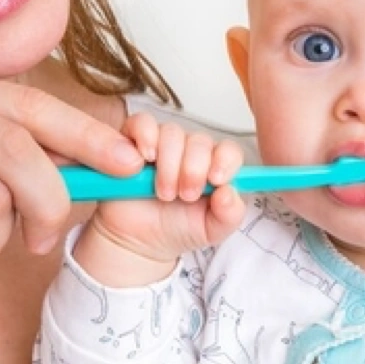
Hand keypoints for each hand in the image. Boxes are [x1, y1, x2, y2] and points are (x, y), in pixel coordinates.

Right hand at [74, 113, 245, 286]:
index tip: (215, 180)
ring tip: (163, 193)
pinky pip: (142, 123)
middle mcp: (189, 151)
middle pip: (200, 141)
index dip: (225, 160)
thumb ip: (229, 215)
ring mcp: (162, 144)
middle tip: (185, 196)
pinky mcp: (134, 141)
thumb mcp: (211, 230)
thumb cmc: (176, 229)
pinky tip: (145, 159)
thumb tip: (229, 192)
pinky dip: (145, 137)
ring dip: (169, 164)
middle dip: (193, 170)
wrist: (138, 240)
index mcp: (212, 167)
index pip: (228, 150)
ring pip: (172, 133)